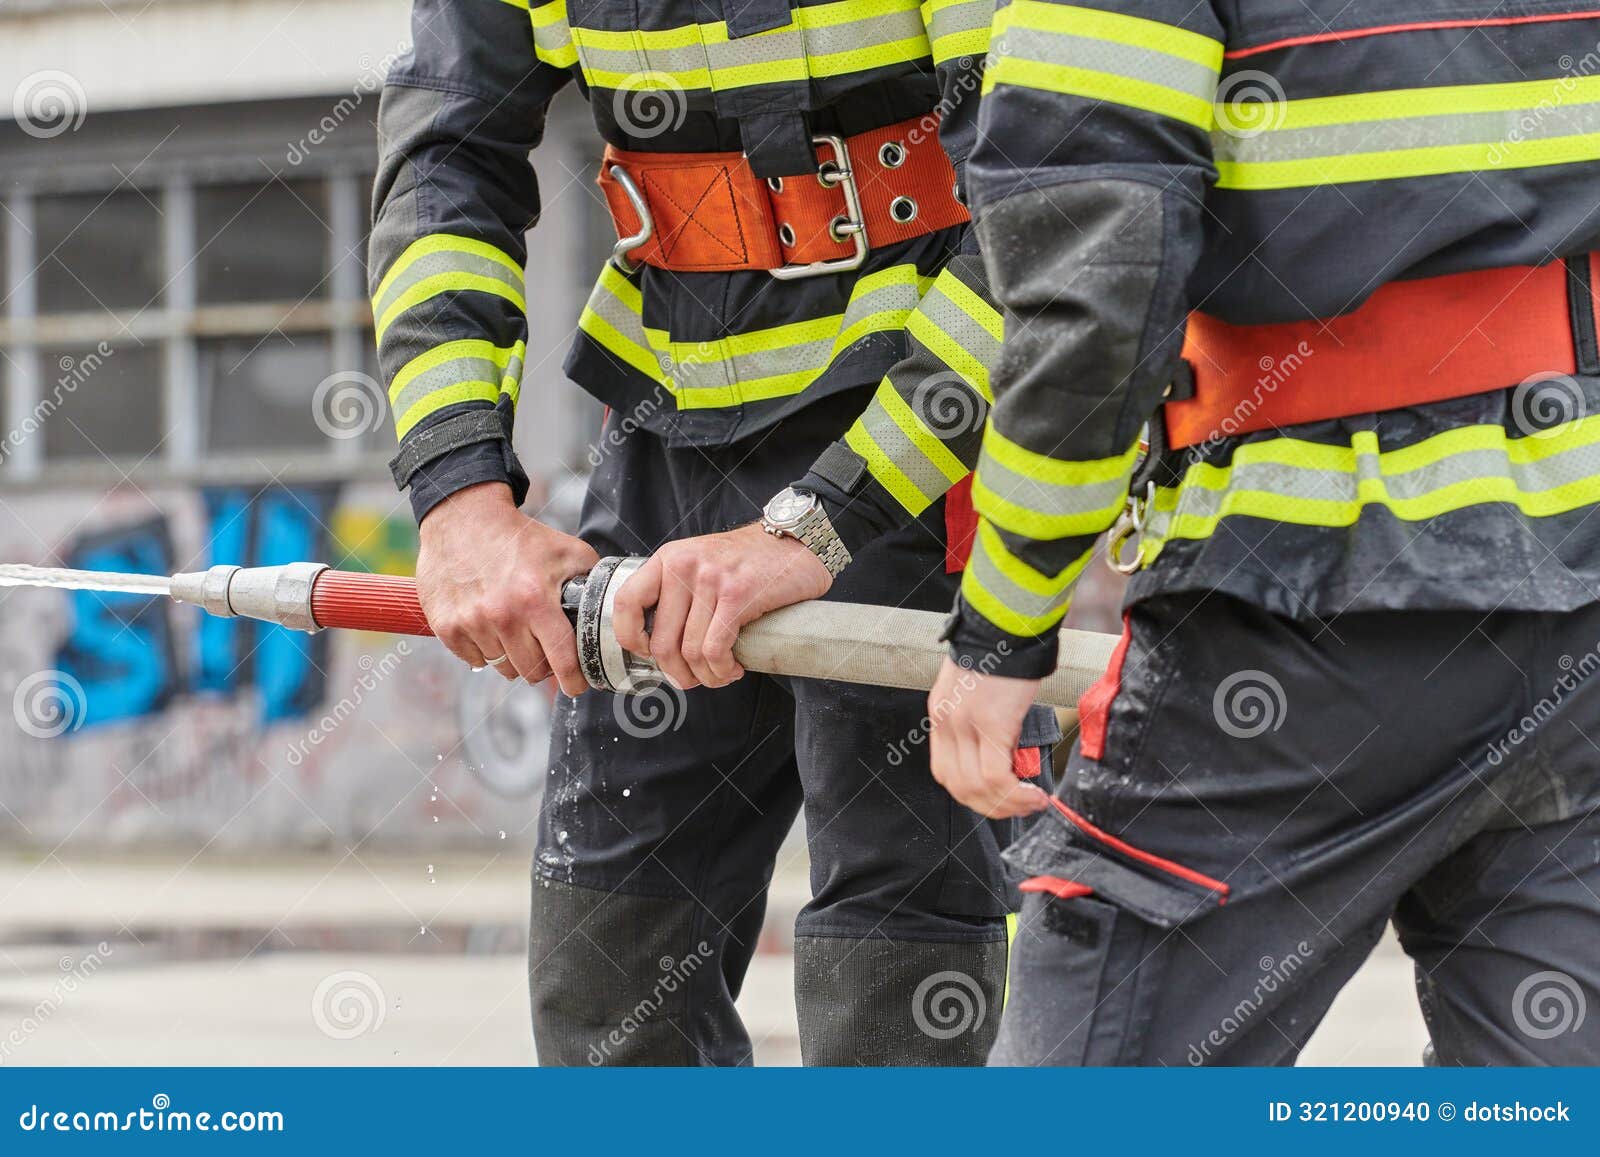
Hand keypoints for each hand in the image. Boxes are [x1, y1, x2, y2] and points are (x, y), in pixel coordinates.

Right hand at [416, 481, 598, 695]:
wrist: (464, 517)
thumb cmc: (519, 537)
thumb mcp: (567, 551)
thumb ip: (592, 581)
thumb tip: (612, 609)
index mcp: (535, 600)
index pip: (562, 661)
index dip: (574, 680)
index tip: (578, 684)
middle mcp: (502, 616)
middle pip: (532, 671)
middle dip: (544, 666)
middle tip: (545, 650)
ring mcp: (470, 623)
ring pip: (502, 667)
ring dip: (513, 658)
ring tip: (517, 632)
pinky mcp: (446, 626)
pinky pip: (474, 660)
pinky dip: (485, 651)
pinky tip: (491, 628)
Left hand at [612, 523, 832, 689]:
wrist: (796, 541)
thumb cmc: (750, 561)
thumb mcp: (701, 562)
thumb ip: (678, 591)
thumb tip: (658, 644)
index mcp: (669, 559)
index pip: (626, 603)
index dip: (630, 639)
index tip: (648, 654)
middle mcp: (683, 566)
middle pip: (661, 642)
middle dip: (677, 673)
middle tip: (693, 679)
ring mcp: (710, 580)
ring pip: (690, 652)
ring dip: (705, 676)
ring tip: (720, 674)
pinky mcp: (737, 595)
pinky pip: (715, 649)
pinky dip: (721, 669)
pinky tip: (733, 668)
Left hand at [928, 659, 1050, 818]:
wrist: (1007, 621)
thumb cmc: (1001, 649)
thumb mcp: (978, 689)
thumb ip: (984, 721)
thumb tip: (1008, 751)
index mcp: (942, 713)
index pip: (945, 771)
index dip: (971, 793)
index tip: (999, 798)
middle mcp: (947, 723)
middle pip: (959, 787)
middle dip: (991, 807)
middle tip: (1019, 806)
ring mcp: (967, 725)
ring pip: (978, 789)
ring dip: (1007, 806)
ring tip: (1032, 802)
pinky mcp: (992, 722)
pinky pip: (997, 777)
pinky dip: (1016, 795)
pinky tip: (1034, 794)